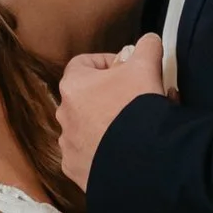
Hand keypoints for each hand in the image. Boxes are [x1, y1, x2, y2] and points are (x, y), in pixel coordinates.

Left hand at [59, 35, 162, 189]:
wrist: (138, 161)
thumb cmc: (136, 108)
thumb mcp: (146, 66)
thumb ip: (146, 46)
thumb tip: (148, 41)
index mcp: (74, 86)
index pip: (84, 63)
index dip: (107, 62)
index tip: (128, 69)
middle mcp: (64, 115)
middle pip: (87, 97)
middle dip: (111, 95)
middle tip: (137, 99)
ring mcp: (69, 145)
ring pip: (88, 128)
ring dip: (108, 124)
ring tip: (136, 127)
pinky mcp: (77, 170)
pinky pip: (90, 155)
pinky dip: (106, 151)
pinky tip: (128, 150)